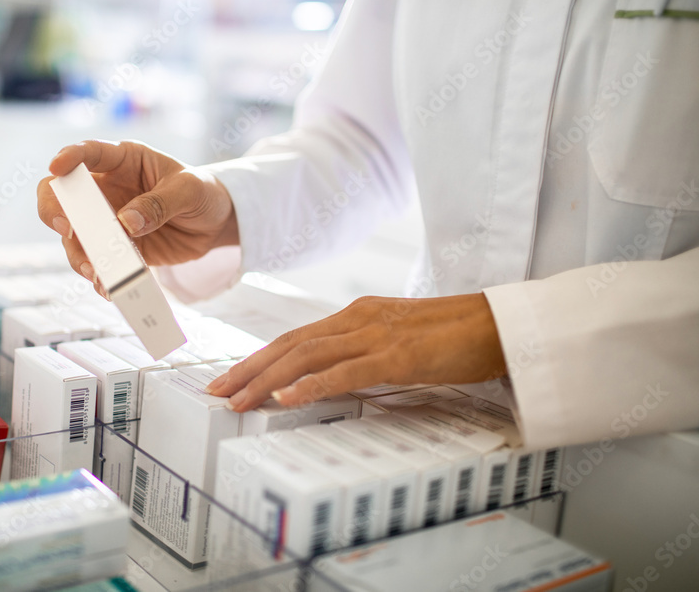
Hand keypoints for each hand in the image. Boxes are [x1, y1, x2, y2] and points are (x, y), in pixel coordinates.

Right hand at [37, 140, 238, 287]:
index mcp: (123, 160)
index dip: (68, 157)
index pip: (88, 153)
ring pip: (75, 237)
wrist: (217, 223)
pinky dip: (100, 277)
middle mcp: (106, 189)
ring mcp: (106, 221)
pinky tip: (109, 287)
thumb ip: (159, 203)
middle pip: (62, 195)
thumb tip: (125, 223)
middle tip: (66, 228)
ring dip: (79, 254)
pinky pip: (98, 263)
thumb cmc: (202, 192)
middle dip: (54, 211)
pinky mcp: (116, 249)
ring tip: (96, 272)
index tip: (57, 167)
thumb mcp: (189, 190)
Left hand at [206, 293, 506, 410]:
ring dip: (267, 380)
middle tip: (217, 393)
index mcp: (357, 315)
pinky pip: (345, 372)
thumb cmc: (454, 336)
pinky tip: (286, 399)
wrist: (501, 325)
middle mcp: (358, 319)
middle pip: (290, 344)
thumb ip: (364, 354)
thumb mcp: (399, 342)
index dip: (259, 358)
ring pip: (307, 356)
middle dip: (249, 369)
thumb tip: (333, 379)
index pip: (296, 337)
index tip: (231, 378)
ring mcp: (376, 334)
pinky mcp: (398, 355)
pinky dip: (311, 385)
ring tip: (238, 401)